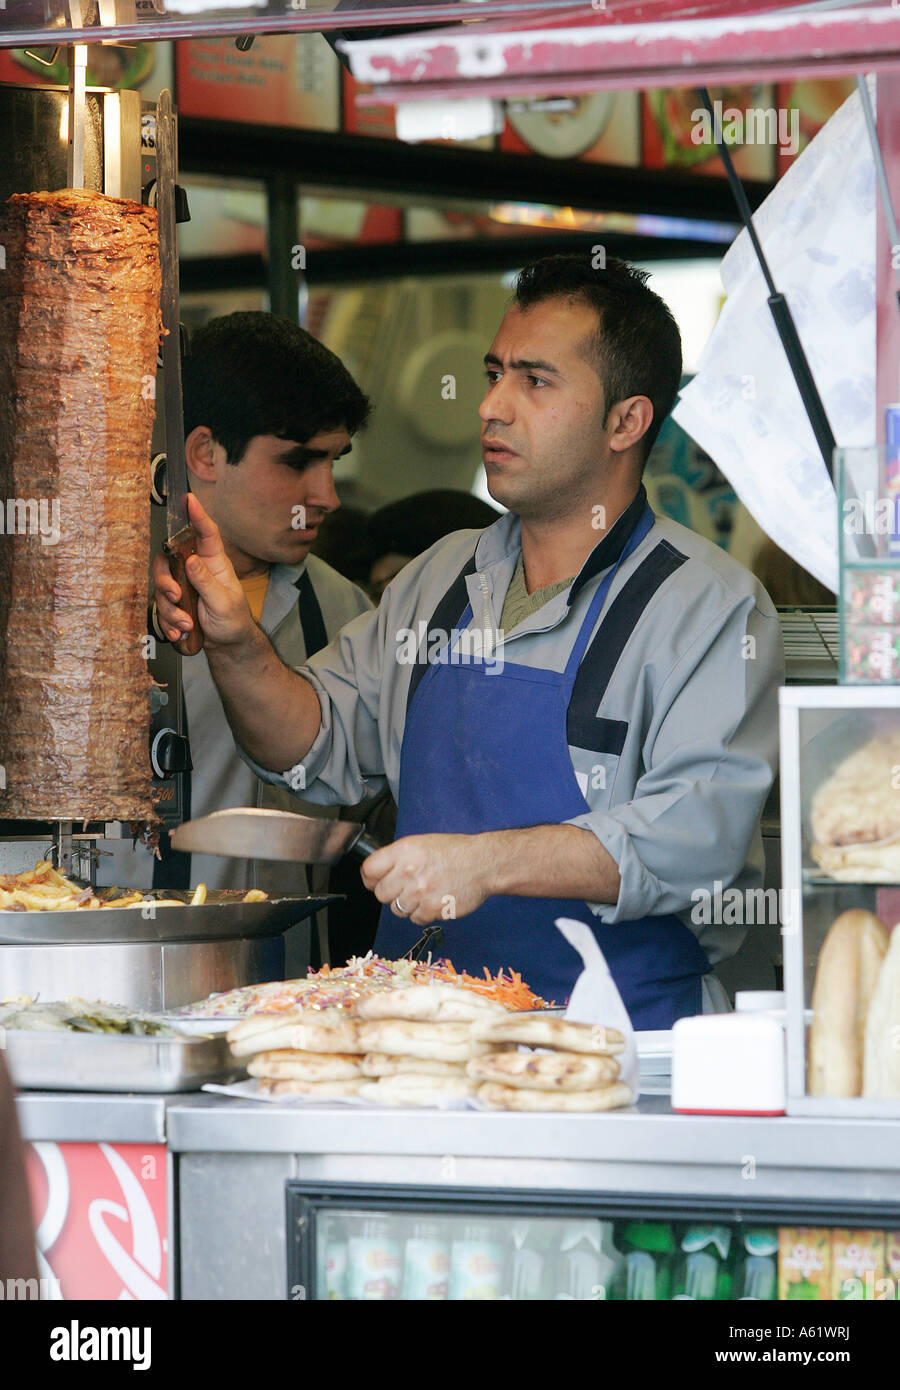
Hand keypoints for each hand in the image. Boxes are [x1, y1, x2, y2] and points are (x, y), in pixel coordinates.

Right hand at [152, 493, 253, 647]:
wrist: (228, 644)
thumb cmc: (233, 619)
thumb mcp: (224, 602)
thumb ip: (206, 582)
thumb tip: (190, 560)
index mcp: (214, 563)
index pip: (207, 534)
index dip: (198, 516)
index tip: (189, 499)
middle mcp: (195, 569)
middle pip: (168, 560)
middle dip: (166, 580)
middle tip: (176, 597)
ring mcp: (183, 585)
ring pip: (161, 588)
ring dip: (170, 610)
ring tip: (187, 625)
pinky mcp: (174, 603)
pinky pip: (161, 608)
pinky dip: (168, 623)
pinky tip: (180, 633)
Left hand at [360, 833, 491, 926]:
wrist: (483, 863)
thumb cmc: (454, 852)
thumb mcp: (421, 843)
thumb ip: (397, 857)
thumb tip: (377, 873)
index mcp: (403, 851)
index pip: (369, 870)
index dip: (370, 878)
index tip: (375, 881)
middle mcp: (409, 871)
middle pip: (380, 894)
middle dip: (390, 893)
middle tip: (404, 888)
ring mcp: (420, 892)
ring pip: (397, 909)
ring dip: (408, 905)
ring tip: (424, 893)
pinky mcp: (433, 909)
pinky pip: (415, 919)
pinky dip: (423, 913)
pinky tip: (434, 900)